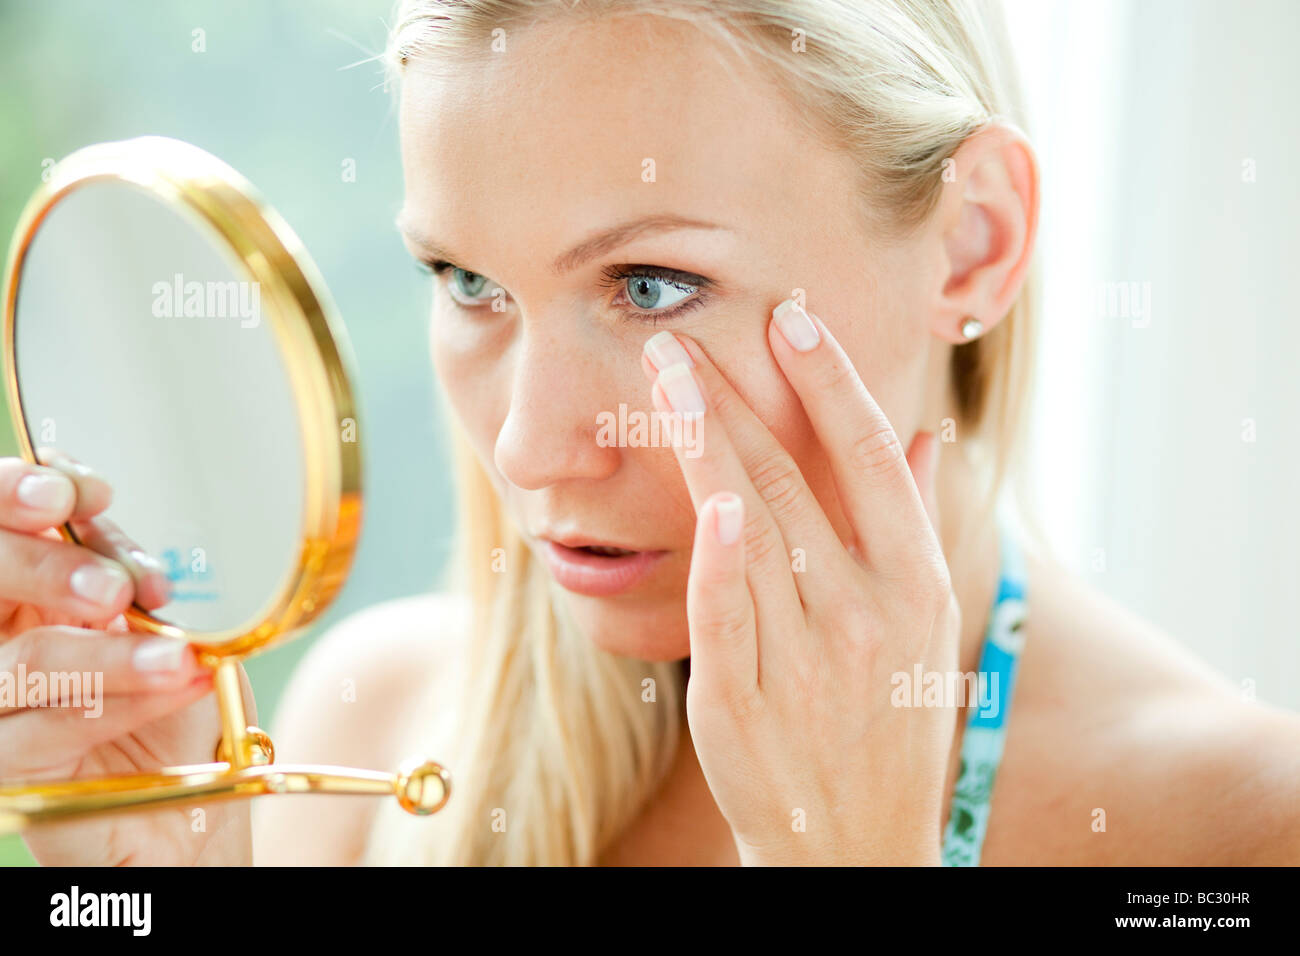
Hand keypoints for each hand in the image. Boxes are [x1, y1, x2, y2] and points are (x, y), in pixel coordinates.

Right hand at [0, 453, 250, 865]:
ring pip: (25, 662)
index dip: (19, 496)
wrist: (189, 809)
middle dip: (41, 566)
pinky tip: (177, 682)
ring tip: (175, 653)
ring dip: (104, 652)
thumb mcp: (166, 624)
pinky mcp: (7, 767)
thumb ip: (134, 577)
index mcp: (27, 588)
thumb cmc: (176, 708)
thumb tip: (115, 524)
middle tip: (113, 585)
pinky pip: (50, 728)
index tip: (85, 492)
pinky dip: (120, 702)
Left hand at [641, 302, 960, 865]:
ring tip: (666, 376)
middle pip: (793, 480)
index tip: (791, 317)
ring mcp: (807, 660)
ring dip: (706, 443)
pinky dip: (717, 559)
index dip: (830, 382)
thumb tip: (928, 436)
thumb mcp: (925, 628)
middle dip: (735, 397)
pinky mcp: (743, 705)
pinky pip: (727, 619)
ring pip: (751, 529)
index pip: (871, 459)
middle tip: (682, 334)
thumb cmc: (889, 726)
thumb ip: (918, 526)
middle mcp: (867, 613)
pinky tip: (705, 495)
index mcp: (914, 585)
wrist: (855, 850)